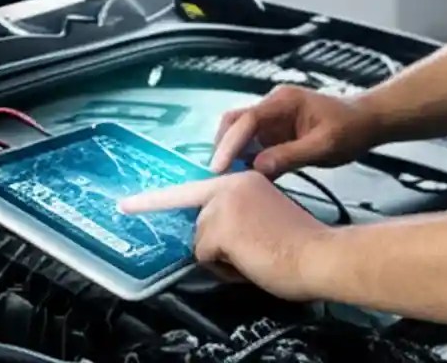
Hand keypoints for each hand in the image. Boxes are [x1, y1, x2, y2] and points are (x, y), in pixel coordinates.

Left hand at [117, 171, 331, 300]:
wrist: (320, 253)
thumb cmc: (301, 243)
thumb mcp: (265, 216)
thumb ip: (237, 216)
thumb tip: (212, 235)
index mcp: (243, 179)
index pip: (192, 188)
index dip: (154, 199)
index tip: (126, 204)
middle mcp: (229, 183)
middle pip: (199, 224)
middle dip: (217, 245)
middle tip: (253, 250)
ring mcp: (221, 203)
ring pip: (201, 242)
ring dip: (223, 258)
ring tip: (257, 255)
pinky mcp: (218, 225)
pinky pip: (204, 257)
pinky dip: (224, 268)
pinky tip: (251, 260)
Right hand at [210, 85, 383, 176]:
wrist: (367, 123)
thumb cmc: (349, 129)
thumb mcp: (324, 145)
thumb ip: (291, 155)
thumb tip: (257, 168)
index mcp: (283, 102)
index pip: (247, 119)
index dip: (230, 143)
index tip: (219, 167)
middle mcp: (272, 108)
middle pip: (235, 123)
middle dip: (223, 147)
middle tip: (216, 177)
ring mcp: (273, 121)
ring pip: (241, 136)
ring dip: (232, 157)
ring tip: (226, 182)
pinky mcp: (276, 135)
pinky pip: (254, 147)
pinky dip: (245, 162)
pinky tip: (243, 180)